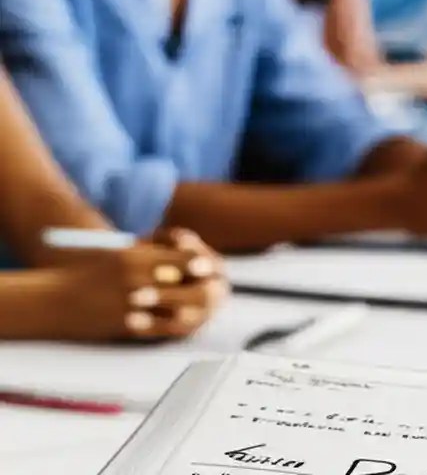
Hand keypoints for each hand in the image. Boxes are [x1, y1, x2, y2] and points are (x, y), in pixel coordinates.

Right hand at [56, 228, 226, 341]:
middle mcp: (135, 280)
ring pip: (178, 307)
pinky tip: (185, 323)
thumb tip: (186, 256)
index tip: (210, 267)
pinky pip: (161, 328)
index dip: (200, 263)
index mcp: (134, 258)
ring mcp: (131, 304)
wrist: (53, 300)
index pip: (181, 258)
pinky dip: (176, 325)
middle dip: (203, 287)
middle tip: (217, 289)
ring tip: (206, 308)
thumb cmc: (86, 273)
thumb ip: (152, 255)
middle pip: (185, 284)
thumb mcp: (119, 256)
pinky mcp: (126, 325)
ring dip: (194, 307)